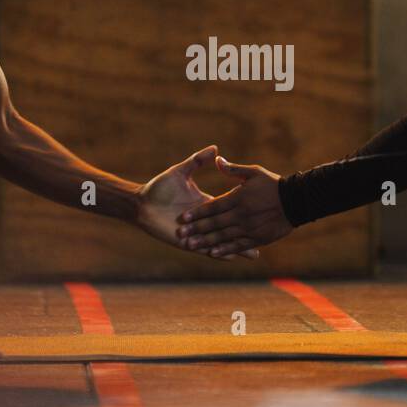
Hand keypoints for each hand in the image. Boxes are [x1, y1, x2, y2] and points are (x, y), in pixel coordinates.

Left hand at [137, 145, 257, 259]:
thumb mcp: (182, 171)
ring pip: (222, 241)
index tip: (261, 211)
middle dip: (247, 235)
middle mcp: (205, 220)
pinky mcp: (188, 243)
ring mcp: (198, 232)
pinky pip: (208, 248)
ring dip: (238, 248)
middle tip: (265, 238)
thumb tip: (215, 149)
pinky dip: (220, 253)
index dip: (244, 211)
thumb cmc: (160, 187)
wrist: (141, 204)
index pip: (229, 208)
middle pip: (230, 228)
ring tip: (254, 255)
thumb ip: (198, 160)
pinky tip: (231, 257)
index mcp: (207, 203)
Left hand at [175, 155, 292, 258]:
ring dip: (206, 242)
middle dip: (196, 229)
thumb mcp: (253, 172)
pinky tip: (213, 253)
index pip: (212, 207)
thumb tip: (217, 159)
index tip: (183, 217)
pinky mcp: (257, 238)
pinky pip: (238, 245)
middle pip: (214, 224)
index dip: (197, 213)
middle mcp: (241, 215)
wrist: (296, 201)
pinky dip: (225, 250)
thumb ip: (233, 169)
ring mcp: (249, 228)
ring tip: (191, 245)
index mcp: (238, 198)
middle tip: (180, 234)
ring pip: (223, 237)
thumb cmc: (273, 184)